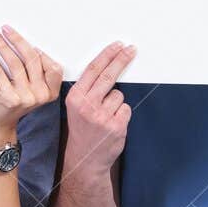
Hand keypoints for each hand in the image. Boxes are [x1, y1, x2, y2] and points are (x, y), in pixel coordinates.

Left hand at [0, 26, 62, 140]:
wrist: (0, 122)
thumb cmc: (15, 101)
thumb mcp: (32, 90)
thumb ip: (36, 74)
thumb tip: (28, 46)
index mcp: (51, 93)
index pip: (53, 68)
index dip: (42, 53)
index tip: (29, 42)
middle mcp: (41, 96)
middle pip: (32, 60)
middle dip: (18, 41)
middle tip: (7, 30)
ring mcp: (26, 98)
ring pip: (15, 63)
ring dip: (3, 46)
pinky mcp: (9, 98)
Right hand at [65, 42, 135, 175]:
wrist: (86, 160)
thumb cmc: (82, 130)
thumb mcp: (76, 108)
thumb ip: (87, 90)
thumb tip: (107, 68)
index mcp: (75, 97)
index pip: (93, 70)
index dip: (107, 55)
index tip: (118, 46)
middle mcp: (87, 105)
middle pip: (109, 75)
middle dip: (122, 60)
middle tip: (132, 50)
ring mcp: (102, 116)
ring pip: (119, 95)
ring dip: (116, 103)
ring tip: (106, 116)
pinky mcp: (116, 126)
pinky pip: (125, 109)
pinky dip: (122, 114)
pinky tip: (112, 123)